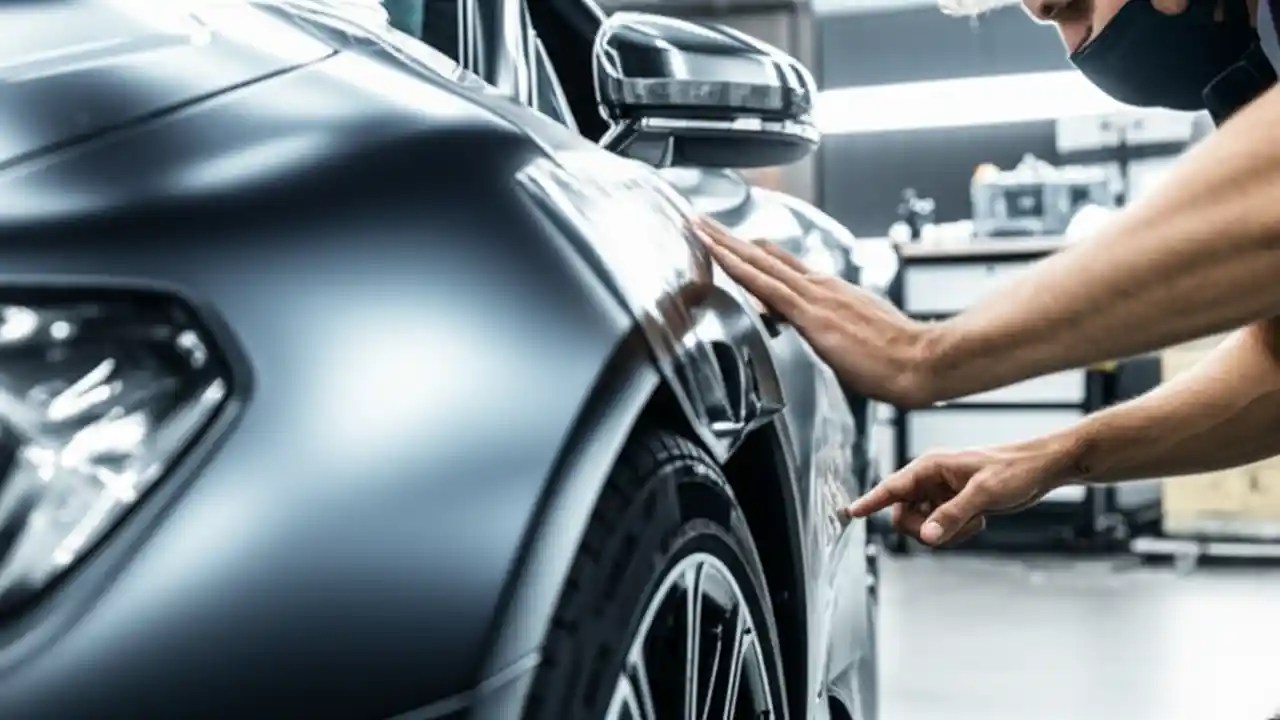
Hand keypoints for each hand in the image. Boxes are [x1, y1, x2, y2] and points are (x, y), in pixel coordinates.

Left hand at [695, 217, 935, 407]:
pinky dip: (738, 267)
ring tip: (698, 227)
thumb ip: (828, 326)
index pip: (782, 264)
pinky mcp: (811, 314)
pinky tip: (718, 256)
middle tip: (699, 219)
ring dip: (724, 243)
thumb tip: (806, 327)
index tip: (730, 238)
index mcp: (828, 291)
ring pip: (758, 262)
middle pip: (763, 255)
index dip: (753, 250)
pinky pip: (765, 285)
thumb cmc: (895, 356)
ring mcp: (813, 296)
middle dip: (729, 237)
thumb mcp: (855, 333)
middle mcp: (818, 286)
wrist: (919, 361)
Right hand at [844, 435, 1084, 545]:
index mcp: (931, 466)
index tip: (851, 512)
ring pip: (923, 526)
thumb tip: (928, 538)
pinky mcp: (954, 506)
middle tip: (950, 529)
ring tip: (974, 522)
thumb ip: (952, 516)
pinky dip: (956, 532)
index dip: (870, 501)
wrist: (1040, 470)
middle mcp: (931, 480)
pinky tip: (979, 521)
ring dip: (945, 533)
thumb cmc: (1014, 470)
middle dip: (925, 529)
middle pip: (904, 515)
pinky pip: (940, 529)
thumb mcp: (984, 494)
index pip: (892, 486)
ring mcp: (942, 494)